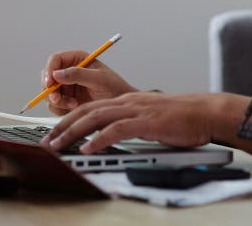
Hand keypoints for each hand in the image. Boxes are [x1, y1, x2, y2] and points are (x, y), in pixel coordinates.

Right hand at [41, 50, 137, 114]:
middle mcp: (70, 71)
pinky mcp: (67, 100)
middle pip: (48, 76)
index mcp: (78, 59)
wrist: (121, 109)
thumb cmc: (116, 89)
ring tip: (74, 104)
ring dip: (58, 101)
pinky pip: (54, 105)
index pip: (56, 60)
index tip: (49, 82)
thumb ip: (79, 74)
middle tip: (57, 98)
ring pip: (49, 92)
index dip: (49, 70)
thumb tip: (57, 74)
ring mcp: (67, 87)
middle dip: (50, 89)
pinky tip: (74, 108)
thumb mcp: (99, 79)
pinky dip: (60, 108)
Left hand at [41, 92, 249, 153]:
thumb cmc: (181, 119)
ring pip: (96, 118)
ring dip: (73, 133)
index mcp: (126, 101)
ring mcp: (135, 110)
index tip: (54, 134)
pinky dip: (99, 139)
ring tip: (58, 145)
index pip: (90, 108)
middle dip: (63, 126)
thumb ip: (131, 124)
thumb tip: (114, 136)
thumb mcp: (150, 118)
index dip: (69, 120)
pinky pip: (116, 130)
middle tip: (47, 141)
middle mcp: (126, 102)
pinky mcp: (145, 122)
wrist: (204, 112)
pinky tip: (88, 148)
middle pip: (86, 111)